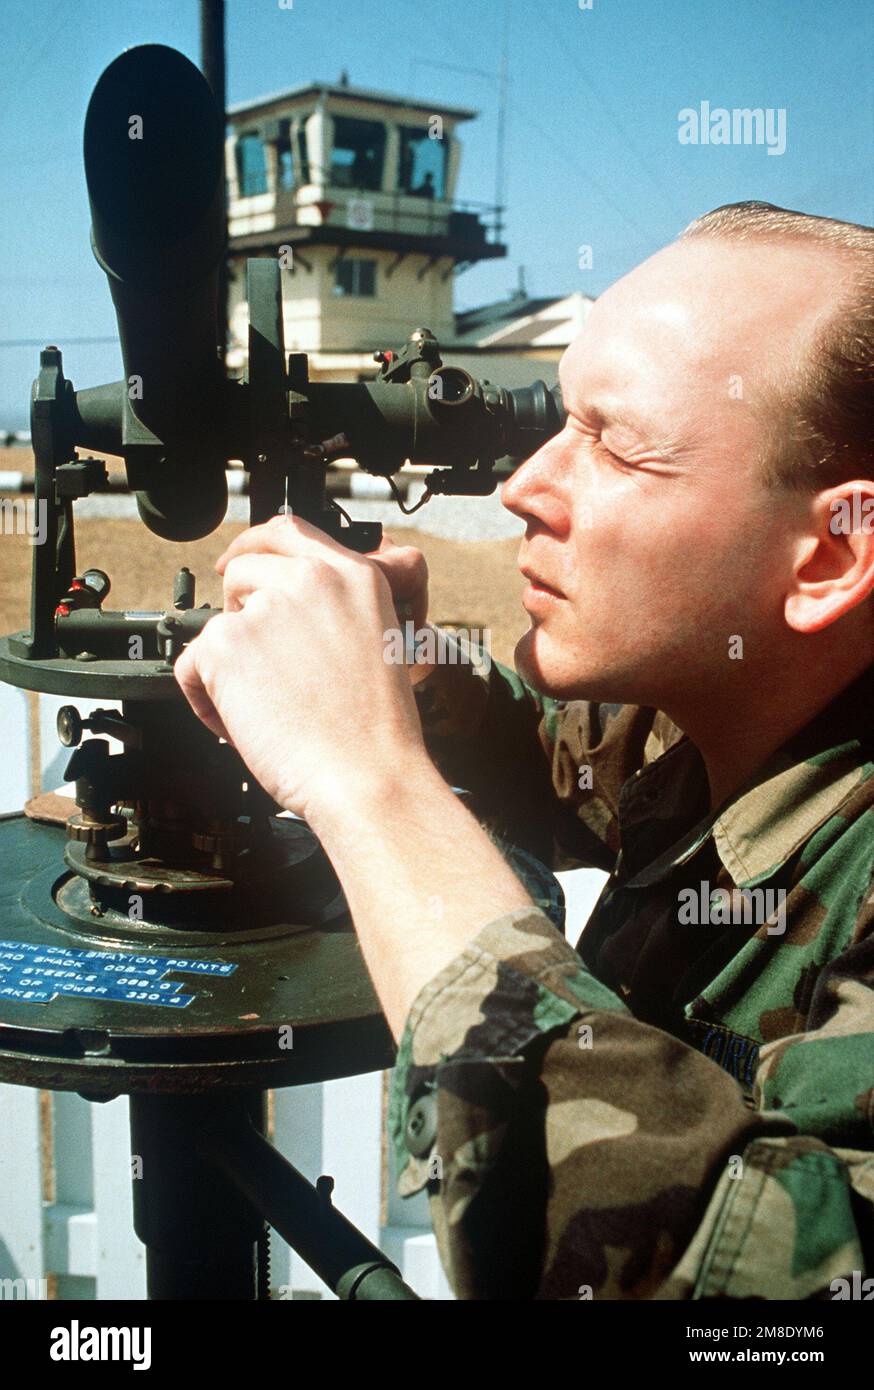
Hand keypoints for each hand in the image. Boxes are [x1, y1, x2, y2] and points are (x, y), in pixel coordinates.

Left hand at [173, 514, 429, 821]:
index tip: (235, 563)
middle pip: (243, 571)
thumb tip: (281, 608)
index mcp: (353, 576)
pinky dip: (204, 700)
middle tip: (261, 666)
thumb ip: (332, 610)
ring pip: (217, 623)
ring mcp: (266, 608)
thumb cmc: (375, 732)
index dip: (252, 546)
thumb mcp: (376, 642)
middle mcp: (310, 579)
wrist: (368, 775)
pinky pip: (189, 664)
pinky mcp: (226, 644)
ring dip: (227, 663)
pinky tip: (241, 723)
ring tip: (264, 707)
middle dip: (240, 614)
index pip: (287, 531)